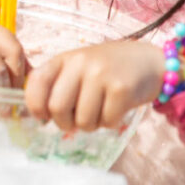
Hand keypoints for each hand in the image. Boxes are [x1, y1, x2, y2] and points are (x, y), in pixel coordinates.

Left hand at [23, 39, 163, 131]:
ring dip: (91, 125)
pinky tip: (116, 109)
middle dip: (64, 123)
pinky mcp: (122, 89)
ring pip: (83, 120)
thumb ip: (58, 86)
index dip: (35, 106)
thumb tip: (39, 115)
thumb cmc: (108, 69)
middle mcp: (80, 64)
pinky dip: (110, 123)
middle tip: (75, 121)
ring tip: (99, 111)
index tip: (44, 117)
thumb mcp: (78, 68)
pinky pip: (106, 122)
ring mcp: (101, 75)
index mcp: (64, 59)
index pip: (36, 82)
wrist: (149, 61)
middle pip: (57, 107)